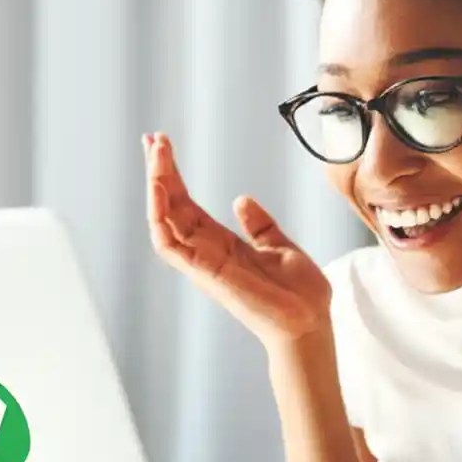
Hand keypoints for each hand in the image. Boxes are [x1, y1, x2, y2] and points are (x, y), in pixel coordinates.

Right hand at [144, 133, 331, 346]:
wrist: (310, 324)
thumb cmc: (298, 294)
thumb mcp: (279, 246)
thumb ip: (259, 225)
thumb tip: (241, 199)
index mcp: (221, 244)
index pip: (186, 204)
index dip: (172, 175)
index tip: (162, 144)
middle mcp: (206, 252)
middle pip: (171, 207)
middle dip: (159, 172)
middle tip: (151, 138)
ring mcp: (203, 263)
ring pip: (164, 222)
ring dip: (156, 187)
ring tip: (155, 154)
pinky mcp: (207, 273)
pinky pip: (172, 245)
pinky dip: (160, 218)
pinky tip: (159, 189)